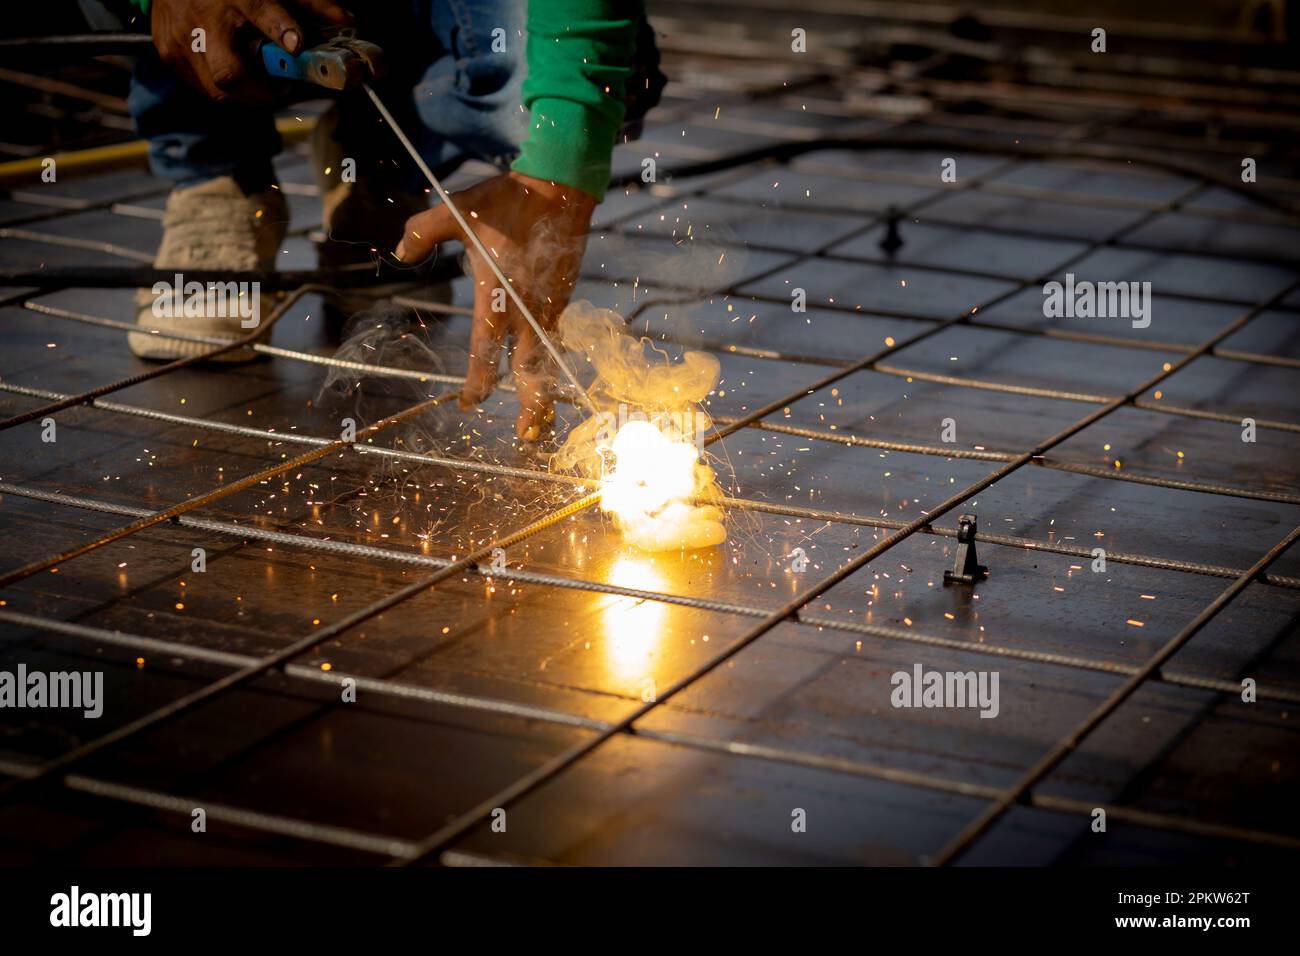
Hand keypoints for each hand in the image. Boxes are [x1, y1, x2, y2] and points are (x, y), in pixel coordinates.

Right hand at [151, 0, 350, 101]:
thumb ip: (308, 2)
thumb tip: (346, 21)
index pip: (257, 8)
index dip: (278, 28)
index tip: (297, 43)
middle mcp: (203, 18)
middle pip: (231, 73)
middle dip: (261, 91)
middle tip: (282, 87)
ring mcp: (181, 40)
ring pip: (218, 90)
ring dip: (247, 94)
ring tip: (261, 82)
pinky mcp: (169, 55)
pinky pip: (203, 88)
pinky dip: (225, 88)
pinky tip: (235, 72)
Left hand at [395, 172, 596, 441]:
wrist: (559, 186)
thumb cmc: (505, 199)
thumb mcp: (456, 210)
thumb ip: (423, 232)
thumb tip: (399, 252)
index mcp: (498, 294)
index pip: (486, 349)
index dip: (478, 380)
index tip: (470, 401)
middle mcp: (527, 308)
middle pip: (529, 370)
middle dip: (529, 406)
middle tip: (524, 437)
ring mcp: (550, 305)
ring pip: (547, 360)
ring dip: (544, 392)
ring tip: (539, 422)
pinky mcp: (563, 297)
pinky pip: (555, 338)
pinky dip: (549, 362)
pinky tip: (544, 376)